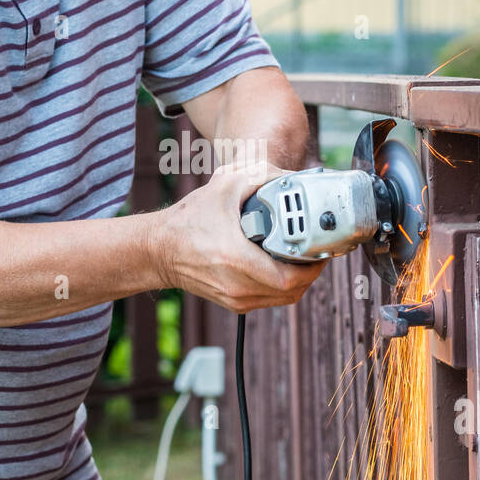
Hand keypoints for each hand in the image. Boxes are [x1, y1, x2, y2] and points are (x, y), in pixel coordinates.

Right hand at [149, 163, 328, 313]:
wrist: (159, 250)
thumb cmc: (187, 221)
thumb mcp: (223, 186)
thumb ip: (259, 176)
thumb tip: (290, 177)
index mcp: (235, 258)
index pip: (288, 276)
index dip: (312, 266)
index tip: (320, 249)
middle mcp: (237, 284)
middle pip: (292, 291)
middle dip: (310, 273)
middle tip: (318, 254)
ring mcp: (235, 298)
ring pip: (283, 299)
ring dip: (299, 282)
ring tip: (305, 260)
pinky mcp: (234, 304)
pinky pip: (269, 300)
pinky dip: (283, 287)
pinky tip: (286, 269)